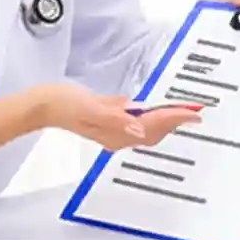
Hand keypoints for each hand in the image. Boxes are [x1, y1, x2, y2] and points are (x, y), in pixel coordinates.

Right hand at [32, 83, 200, 150]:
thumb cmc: (63, 105)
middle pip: (155, 131)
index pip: (154, 125)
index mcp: (115, 132)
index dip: (176, 118)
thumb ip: (114, 117)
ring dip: (167, 120)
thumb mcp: (89, 108)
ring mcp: (113, 128)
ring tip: (183, 111)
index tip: (194, 113)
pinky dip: (153, 115)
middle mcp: (117, 134)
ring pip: (149, 128)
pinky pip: (138, 121)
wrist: (44, 105)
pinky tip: (154, 109)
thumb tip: (138, 126)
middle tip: (196, 112)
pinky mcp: (109, 119)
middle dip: (177, 121)